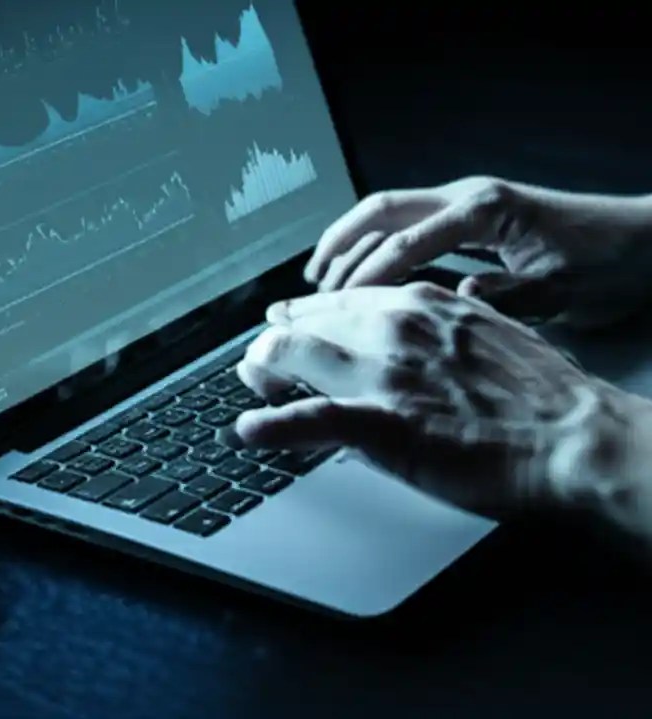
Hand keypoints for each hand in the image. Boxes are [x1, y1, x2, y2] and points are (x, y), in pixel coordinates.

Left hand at [234, 281, 651, 517]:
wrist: (574, 436)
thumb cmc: (539, 395)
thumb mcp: (480, 336)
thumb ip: (433, 333)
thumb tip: (400, 341)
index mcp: (419, 301)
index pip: (338, 299)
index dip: (302, 317)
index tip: (284, 329)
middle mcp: (393, 326)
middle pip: (304, 324)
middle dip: (273, 343)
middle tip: (258, 363)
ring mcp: (383, 372)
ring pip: (293, 354)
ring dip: (262, 370)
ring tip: (253, 384)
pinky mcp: (381, 421)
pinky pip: (308, 418)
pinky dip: (271, 425)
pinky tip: (250, 429)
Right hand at [304, 176, 651, 326]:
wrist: (644, 242)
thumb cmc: (606, 265)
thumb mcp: (558, 292)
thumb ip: (500, 299)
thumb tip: (449, 300)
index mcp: (484, 212)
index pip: (404, 243)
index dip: (365, 277)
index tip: (334, 309)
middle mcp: (468, 198)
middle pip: (380, 210)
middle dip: (338, 244)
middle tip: (309, 284)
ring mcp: (467, 202)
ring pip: (389, 213)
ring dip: (352, 241)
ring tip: (322, 279)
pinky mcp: (472, 215)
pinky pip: (409, 225)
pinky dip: (378, 245)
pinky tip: (366, 274)